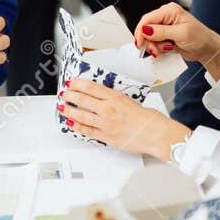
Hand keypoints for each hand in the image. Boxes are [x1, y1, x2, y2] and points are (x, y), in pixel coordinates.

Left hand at [60, 78, 190, 158]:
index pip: (90, 87)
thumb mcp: (130, 100)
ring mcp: (105, 123)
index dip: (77, 84)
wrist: (156, 134)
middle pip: (82, 99)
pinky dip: (77, 126)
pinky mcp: (106, 136)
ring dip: (69, 110)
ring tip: (63, 107)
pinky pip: (87, 130)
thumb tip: (101, 97)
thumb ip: (114, 99)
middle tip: (64, 94)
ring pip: (81, 114)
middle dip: (70, 95)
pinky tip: (71, 122)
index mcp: (115, 97)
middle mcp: (108, 109)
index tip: (72, 83)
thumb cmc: (148, 119)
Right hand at [134, 3, 219, 70]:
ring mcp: (164, 26)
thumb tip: (145, 29)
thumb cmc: (200, 38)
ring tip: (165, 49)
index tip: (140, 44)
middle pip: (146, 28)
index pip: (147, 19)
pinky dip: (157, 48)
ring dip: (154, 46)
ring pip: (149, 37)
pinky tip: (166, 49)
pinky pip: (154, 42)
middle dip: (148, 41)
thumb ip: (162, 32)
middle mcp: (165, 16)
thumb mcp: (181, 34)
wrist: (208, 49)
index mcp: (169, 10)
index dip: (141, 31)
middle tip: (155, 51)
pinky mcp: (165, 36)